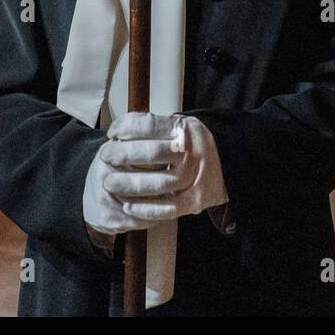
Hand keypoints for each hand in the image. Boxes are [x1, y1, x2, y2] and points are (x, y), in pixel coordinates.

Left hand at [86, 112, 228, 228]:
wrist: (231, 163)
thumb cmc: (195, 145)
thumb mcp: (181, 127)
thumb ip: (155, 127)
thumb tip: (120, 129)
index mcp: (187, 129)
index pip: (150, 125)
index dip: (126, 127)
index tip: (111, 133)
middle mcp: (193, 151)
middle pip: (152, 153)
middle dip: (123, 156)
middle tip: (104, 157)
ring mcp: (197, 177)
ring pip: (158, 183)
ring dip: (129, 184)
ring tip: (109, 182)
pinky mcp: (197, 200)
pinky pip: (168, 208)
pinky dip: (146, 209)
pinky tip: (128, 207)